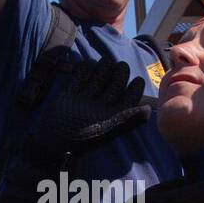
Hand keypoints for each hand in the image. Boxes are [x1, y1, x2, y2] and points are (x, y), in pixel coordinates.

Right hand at [32, 58, 150, 158]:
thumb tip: (148, 109)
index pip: (128, 98)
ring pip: (97, 81)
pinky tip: (88, 64)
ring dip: (102, 70)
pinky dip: (83, 72)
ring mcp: (85, 100)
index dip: (134, 88)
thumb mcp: (109, 129)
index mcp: (112, 115)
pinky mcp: (70, 96)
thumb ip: (128, 119)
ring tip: (106, 61)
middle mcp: (100, 106)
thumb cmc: (85, 137)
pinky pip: (78, 80)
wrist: (56, 141)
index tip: (138, 80)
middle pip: (113, 86)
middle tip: (121, 66)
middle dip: (118, 75)